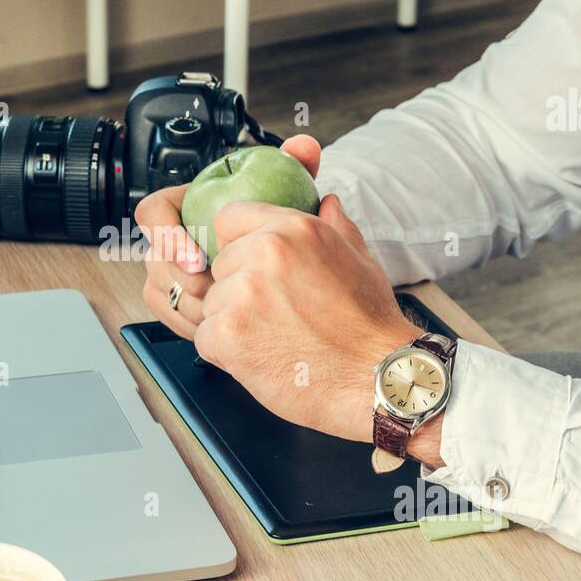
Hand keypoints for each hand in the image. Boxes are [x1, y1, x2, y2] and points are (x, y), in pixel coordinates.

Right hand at [134, 134, 322, 339]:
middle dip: (183, 282)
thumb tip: (304, 146)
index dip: (168, 235)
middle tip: (216, 294)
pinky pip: (169, 314)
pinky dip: (190, 323)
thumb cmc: (281, 225)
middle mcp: (174, 237)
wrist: (287, 268)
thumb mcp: (292, 193)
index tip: (198, 258)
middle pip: (154, 258)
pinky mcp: (176, 301)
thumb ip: (296, 165)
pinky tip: (218, 326)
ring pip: (160, 290)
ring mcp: (171, 271)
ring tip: (224, 312)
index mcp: (188, 203)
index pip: (153, 212)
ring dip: (190, 305)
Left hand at [195, 194, 421, 443]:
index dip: (237, 246)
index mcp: (293, 229)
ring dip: (232, 323)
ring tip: (275, 339)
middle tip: (276, 316)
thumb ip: (335, 226)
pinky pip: (205, 336)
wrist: (376, 378)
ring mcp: (243, 292)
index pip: (229, 219)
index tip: (254, 271)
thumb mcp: (360, 260)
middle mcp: (265, 252)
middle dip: (237, 290)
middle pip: (219, 266)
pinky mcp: (229, 332)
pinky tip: (261, 358)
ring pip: (211, 303)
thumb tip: (328, 201)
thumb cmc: (370, 326)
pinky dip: (225, 352)